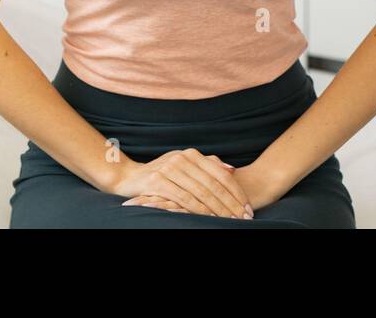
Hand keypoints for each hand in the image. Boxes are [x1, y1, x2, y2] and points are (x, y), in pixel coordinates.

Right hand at [110, 149, 253, 218]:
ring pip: (201, 193)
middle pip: (214, 185)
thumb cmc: (159, 173)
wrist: (127, 177)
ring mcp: (170, 169)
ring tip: (231, 222)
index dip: (236, 192)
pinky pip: (184, 199)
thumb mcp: (183, 165)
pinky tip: (209, 219)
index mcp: (192, 155)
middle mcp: (183, 159)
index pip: (221, 175)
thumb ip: (207, 165)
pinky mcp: (159, 182)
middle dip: (232, 204)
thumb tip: (231, 169)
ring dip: (219, 210)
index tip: (248, 207)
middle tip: (244, 218)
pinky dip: (199, 210)